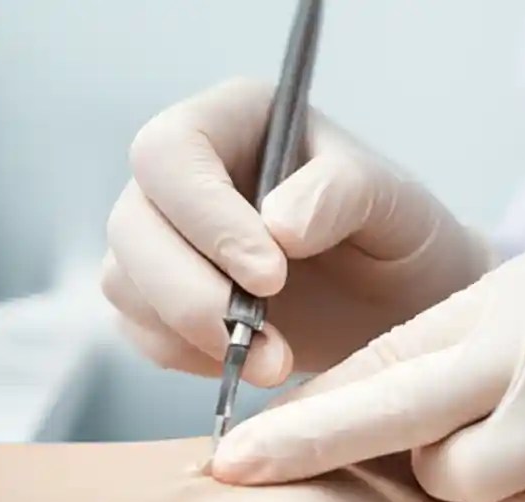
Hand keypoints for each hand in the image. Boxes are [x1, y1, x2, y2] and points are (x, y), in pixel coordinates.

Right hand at [103, 78, 492, 386]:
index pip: (171, 151)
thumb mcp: (397, 203)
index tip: (270, 275)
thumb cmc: (400, 238)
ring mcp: (163, 236)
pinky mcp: (158, 298)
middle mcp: (185, 173)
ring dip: (193, 335)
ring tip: (276, 360)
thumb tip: (278, 225)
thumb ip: (342, 193)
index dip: (206, 216)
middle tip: (269, 346)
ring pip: (124, 282)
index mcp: (234, 119)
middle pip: (132, 224)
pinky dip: (188, 358)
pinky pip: (139, 331)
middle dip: (192, 296)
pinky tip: (250, 360)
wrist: (401, 308)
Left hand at [212, 231, 524, 501]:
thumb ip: (459, 332)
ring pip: (462, 490)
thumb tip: (372, 381)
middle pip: (403, 439)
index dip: (300, 426)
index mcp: (506, 310)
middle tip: (390, 439)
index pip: (379, 372)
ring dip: (483, 478)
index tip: (232, 462)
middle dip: (359, 455)